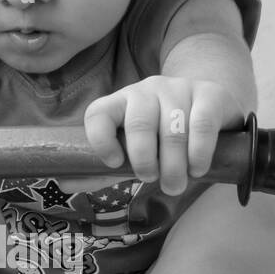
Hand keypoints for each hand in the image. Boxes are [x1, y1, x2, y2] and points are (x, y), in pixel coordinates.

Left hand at [83, 76, 242, 194]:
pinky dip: (198, 153)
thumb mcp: (132, 150)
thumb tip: (64, 184)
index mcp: (121, 102)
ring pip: (173, 129)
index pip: (98, 113)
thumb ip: (103, 169)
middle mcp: (147, 90)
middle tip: (152, 180)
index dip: (101, 140)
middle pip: (139, 123)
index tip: (115, 163)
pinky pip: (201, 125)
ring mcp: (179, 89)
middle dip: (144, 160)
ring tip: (176, 184)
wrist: (210, 105)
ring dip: (174, 165)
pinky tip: (198, 169)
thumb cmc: (161, 136)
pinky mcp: (209, 95)